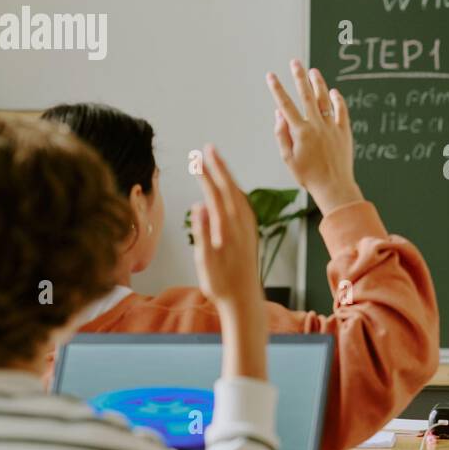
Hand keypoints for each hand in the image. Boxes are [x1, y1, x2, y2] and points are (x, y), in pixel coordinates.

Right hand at [189, 145, 262, 314]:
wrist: (245, 301)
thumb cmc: (221, 285)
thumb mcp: (206, 261)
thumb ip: (202, 232)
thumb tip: (199, 206)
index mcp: (228, 229)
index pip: (215, 193)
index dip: (206, 174)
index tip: (197, 158)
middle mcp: (241, 225)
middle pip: (229, 188)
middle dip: (219, 166)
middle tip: (208, 148)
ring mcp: (248, 228)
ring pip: (238, 194)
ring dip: (227, 176)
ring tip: (217, 161)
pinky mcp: (251, 233)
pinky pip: (243, 203)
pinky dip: (235, 190)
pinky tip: (232, 188)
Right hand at [267, 61, 362, 214]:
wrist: (334, 187)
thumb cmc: (308, 176)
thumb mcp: (288, 158)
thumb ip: (282, 135)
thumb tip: (278, 114)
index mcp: (300, 132)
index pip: (285, 105)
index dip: (277, 89)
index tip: (271, 75)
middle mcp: (316, 125)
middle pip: (306, 95)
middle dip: (299, 77)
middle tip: (295, 62)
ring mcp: (332, 127)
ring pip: (324, 99)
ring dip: (318, 84)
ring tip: (313, 71)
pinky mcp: (344, 131)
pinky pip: (341, 111)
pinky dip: (338, 100)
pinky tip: (333, 91)